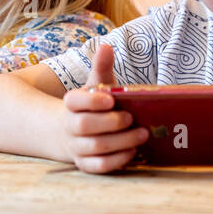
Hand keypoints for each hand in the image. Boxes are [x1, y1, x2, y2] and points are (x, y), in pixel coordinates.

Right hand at [62, 40, 148, 173]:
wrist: (69, 133)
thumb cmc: (91, 106)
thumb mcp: (94, 85)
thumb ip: (101, 67)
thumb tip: (106, 46)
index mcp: (70, 104)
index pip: (73, 101)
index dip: (91, 101)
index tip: (110, 99)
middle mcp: (70, 127)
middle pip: (84, 126)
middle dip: (111, 122)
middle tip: (132, 118)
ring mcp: (76, 148)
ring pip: (95, 148)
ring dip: (121, 142)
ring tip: (143, 134)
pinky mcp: (85, 165)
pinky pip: (99, 167)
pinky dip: (117, 160)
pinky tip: (133, 151)